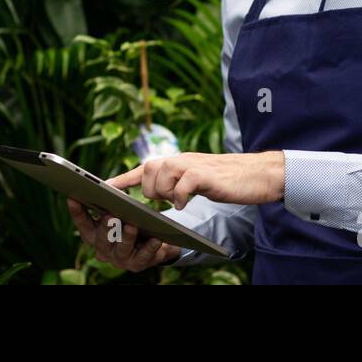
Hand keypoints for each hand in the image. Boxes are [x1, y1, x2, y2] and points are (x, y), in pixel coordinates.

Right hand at [67, 198, 181, 271]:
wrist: (154, 241)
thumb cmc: (132, 220)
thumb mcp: (121, 208)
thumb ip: (113, 198)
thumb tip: (108, 185)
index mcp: (96, 234)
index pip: (83, 224)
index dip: (77, 213)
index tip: (73, 198)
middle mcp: (104, 249)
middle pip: (101, 240)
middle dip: (105, 229)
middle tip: (110, 216)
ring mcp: (120, 259)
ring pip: (121, 250)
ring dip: (126, 238)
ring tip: (132, 226)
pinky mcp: (138, 264)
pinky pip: (143, 257)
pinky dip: (149, 248)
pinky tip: (155, 239)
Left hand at [107, 151, 284, 208]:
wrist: (258, 174)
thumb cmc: (225, 180)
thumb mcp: (195, 179)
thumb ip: (175, 182)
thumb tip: (155, 193)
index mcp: (176, 161)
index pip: (142, 169)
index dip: (121, 179)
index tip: (103, 189)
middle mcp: (180, 159)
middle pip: (146, 172)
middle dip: (151, 192)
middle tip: (170, 199)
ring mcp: (191, 165)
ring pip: (159, 179)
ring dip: (166, 195)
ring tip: (183, 198)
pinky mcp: (204, 175)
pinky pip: (180, 187)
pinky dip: (180, 197)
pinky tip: (188, 202)